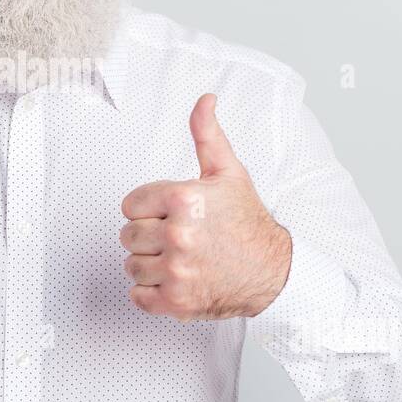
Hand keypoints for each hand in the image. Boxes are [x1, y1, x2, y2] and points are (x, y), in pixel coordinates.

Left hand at [120, 93, 291, 321]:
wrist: (273, 271)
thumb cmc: (248, 223)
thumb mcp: (228, 172)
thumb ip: (207, 134)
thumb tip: (204, 101)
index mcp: (184, 198)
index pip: (130, 204)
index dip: (148, 209)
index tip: (170, 214)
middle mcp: (178, 234)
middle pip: (128, 235)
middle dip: (148, 236)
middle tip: (177, 238)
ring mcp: (177, 270)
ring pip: (131, 265)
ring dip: (150, 265)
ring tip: (178, 259)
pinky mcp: (176, 301)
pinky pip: (137, 296)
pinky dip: (151, 293)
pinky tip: (175, 280)